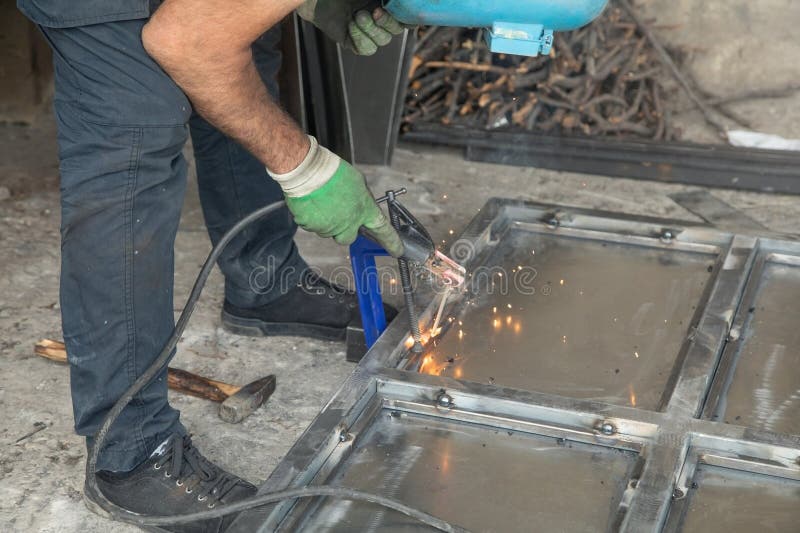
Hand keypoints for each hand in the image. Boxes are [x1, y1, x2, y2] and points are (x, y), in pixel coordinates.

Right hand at [268, 136, 403, 255]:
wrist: (308, 171)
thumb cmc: (333, 173)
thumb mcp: (358, 182)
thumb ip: (362, 199)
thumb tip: (362, 206)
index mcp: (364, 210)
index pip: (383, 230)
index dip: (391, 242)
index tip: (397, 250)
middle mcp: (348, 223)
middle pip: (348, 238)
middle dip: (343, 231)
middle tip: (337, 215)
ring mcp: (330, 227)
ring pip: (328, 231)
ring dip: (326, 222)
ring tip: (322, 202)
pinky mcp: (312, 228)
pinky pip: (313, 226)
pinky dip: (313, 218)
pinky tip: (313, 203)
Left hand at [297, 1, 405, 55]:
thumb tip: (395, 2)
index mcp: (386, 4)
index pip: (408, 17)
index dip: (409, 17)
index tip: (399, 10)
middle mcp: (379, 17)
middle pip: (397, 30)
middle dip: (388, 22)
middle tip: (375, 12)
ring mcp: (367, 30)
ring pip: (383, 41)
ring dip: (371, 29)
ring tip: (357, 16)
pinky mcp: (354, 42)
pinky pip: (367, 49)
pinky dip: (361, 38)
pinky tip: (351, 25)